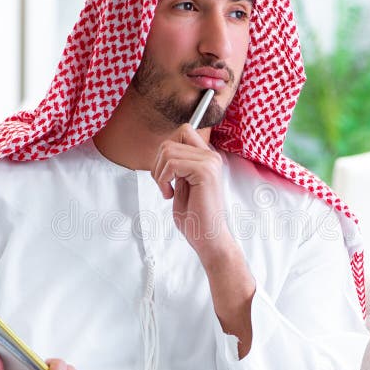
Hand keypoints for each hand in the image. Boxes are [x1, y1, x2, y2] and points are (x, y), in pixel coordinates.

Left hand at [152, 124, 234, 264]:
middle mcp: (211, 156)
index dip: (167, 149)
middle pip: (171, 140)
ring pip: (168, 151)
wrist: (208, 238)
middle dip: (158, 163)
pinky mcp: (205, 172)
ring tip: (168, 190)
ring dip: (159, 173)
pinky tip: (170, 194)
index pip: (183, 131)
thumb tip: (165, 149)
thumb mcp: (182, 184)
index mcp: (207, 158)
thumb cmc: (195, 216)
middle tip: (164, 184)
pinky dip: (163, 179)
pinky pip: (172, 164)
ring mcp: (210, 162)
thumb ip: (178, 165)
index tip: (167, 173)